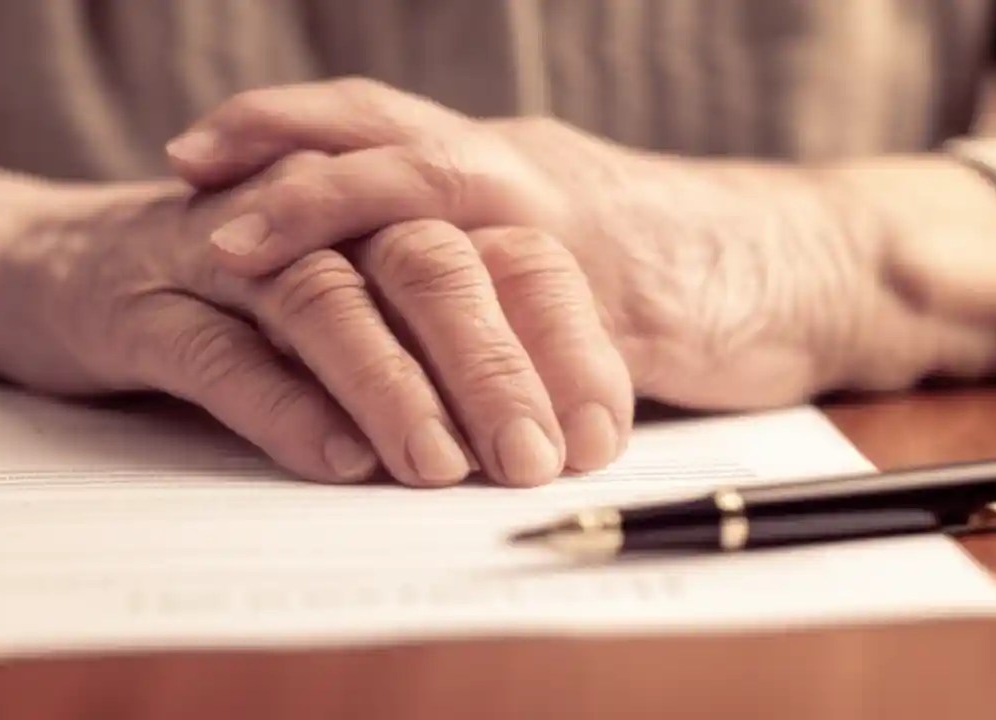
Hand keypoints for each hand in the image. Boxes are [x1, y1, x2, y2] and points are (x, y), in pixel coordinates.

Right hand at [0, 175, 628, 486]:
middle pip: (425, 265)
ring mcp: (224, 253)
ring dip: (391, 386)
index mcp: (379, 207)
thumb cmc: (231, 296)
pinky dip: (281, 406)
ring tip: (441, 466)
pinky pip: (221, 354)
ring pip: (326, 302)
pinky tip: (334, 458)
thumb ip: (431, 345)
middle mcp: (313, 213)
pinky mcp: (145, 305)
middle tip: (537, 460)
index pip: (495, 252)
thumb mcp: (347, 301)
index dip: (557, 339)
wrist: (56, 264)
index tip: (599, 434)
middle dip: (491, 364)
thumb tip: (535, 430)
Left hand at [166, 78, 890, 408]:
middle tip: (185, 176)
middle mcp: (522, 176)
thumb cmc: (671, 263)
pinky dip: (434, 310)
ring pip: (435, 190)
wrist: (809, 269)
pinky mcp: (619, 291)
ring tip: (235, 249)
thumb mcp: (553, 244)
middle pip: (387, 139)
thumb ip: (472, 260)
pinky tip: (373, 336)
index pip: (377, 127)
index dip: (283, 130)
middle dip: (278, 154)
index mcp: (500, 167)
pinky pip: (516, 293)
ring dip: (326, 208)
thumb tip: (376, 298)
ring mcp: (568, 225)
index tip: (193, 150)